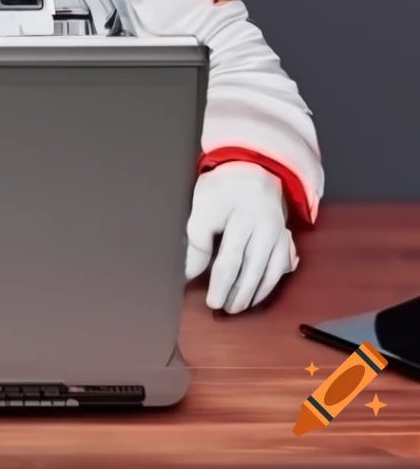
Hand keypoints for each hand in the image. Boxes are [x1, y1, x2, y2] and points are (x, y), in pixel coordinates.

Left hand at [184, 162, 297, 313]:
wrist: (252, 171)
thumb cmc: (222, 190)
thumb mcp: (202, 206)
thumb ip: (198, 240)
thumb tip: (191, 272)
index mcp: (243, 218)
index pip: (230, 260)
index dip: (219, 284)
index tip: (210, 301)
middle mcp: (266, 228)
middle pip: (252, 269)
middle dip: (236, 293)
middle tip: (222, 308)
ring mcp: (280, 234)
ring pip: (269, 272)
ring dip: (253, 294)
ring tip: (238, 307)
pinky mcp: (287, 239)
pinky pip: (281, 268)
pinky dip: (269, 285)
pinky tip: (257, 295)